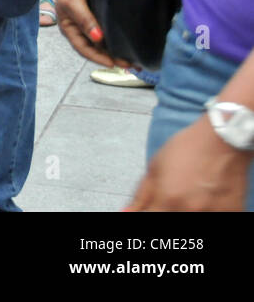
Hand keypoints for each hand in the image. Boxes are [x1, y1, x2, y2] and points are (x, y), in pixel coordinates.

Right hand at [53, 0, 131, 68]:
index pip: (83, 49)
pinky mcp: (103, 16)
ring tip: (135, 60)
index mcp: (70, 29)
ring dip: (118, 52)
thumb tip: (98, 39)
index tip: (113, 64)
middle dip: (112, 59)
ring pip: (106, 43)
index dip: (98, 58)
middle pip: (97, 49)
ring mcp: (93, 23)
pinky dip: (121, 40)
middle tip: (130, 66)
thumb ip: (84, 19)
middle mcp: (82, 29)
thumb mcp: (72, 1)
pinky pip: (112, 32)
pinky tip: (132, 44)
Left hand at [126, 115, 252, 210]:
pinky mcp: (233, 212)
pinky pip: (217, 218)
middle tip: (175, 198)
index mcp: (167, 199)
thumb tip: (126, 212)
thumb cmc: (188, 148)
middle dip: (168, 210)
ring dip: (189, 210)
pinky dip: (210, 211)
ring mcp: (212, 213)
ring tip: (193, 195)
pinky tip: (207, 198)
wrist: (222, 139)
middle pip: (171, 220)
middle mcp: (189, 209)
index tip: (151, 208)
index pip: (149, 219)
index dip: (147, 213)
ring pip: (192, 220)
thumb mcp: (155, 167)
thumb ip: (141, 195)